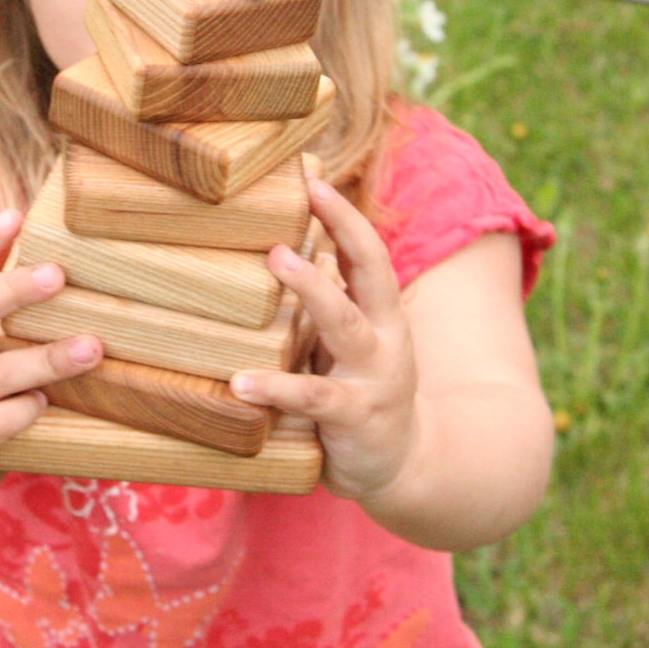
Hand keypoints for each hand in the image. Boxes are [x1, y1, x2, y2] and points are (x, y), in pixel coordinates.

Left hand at [231, 178, 416, 505]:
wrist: (407, 468)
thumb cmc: (364, 391)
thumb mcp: (354, 341)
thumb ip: (337, 300)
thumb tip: (308, 248)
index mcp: (382, 314)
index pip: (369, 253)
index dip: (344, 215)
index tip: (314, 179)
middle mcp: (384, 336)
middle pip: (372, 272)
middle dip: (344, 228)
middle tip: (307, 194)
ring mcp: (373, 377)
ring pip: (345, 323)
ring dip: (313, 287)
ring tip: (276, 260)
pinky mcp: (354, 418)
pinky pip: (314, 397)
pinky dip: (277, 387)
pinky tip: (241, 383)